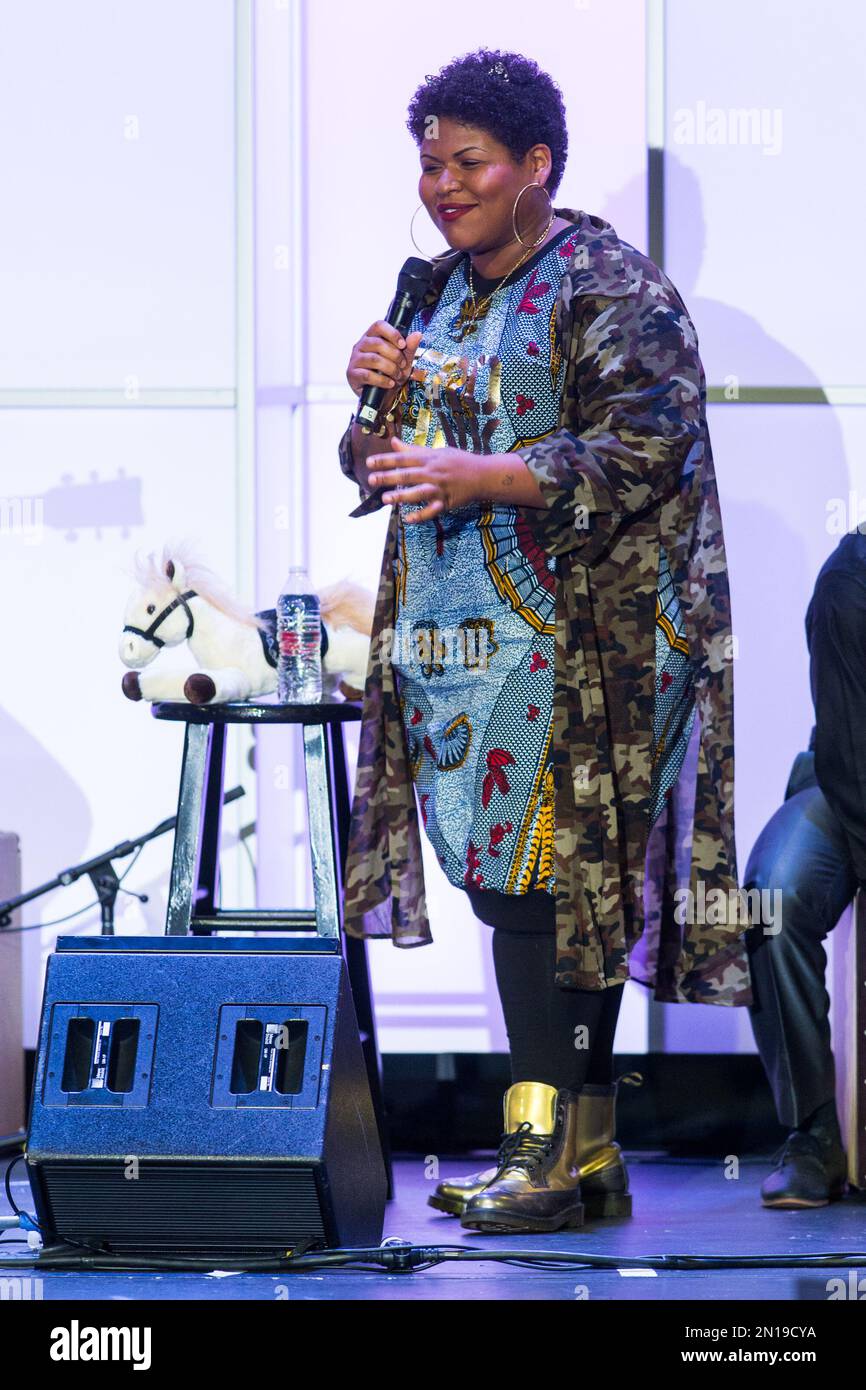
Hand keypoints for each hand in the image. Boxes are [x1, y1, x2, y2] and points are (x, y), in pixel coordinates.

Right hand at [346, 322, 422, 405]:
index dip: (392, 333)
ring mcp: (355, 359)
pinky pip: (367, 375)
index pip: (378, 326)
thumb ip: (409, 348)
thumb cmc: (390, 374)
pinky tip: (389, 383)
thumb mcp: (403, 360)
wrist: (383, 396)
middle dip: (394, 355)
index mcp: (371, 337)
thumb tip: (417, 334)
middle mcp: (360, 345)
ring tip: (397, 375)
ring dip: (390, 368)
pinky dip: (382, 380)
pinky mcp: (352, 374)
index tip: (403, 345)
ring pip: (374, 359)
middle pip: (377, 343)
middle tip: (402, 365)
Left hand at [366, 437, 485, 521]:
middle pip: (408, 475)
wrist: (483, 474)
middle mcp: (433, 473)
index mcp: (429, 459)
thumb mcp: (436, 451)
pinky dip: (420, 516)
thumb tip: (394, 442)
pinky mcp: (446, 502)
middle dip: (388, 477)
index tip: (369, 462)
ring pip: (418, 493)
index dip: (386, 460)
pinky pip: (431, 511)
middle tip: (371, 480)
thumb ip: (413, 450)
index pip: (403, 458)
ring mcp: (440, 488)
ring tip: (386, 499)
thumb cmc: (458, 461)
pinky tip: (407, 518)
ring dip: (402, 496)